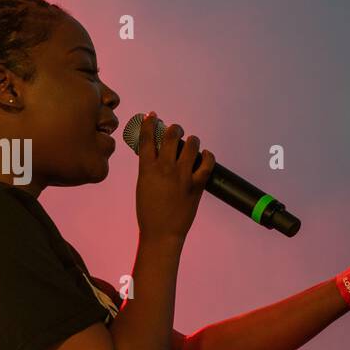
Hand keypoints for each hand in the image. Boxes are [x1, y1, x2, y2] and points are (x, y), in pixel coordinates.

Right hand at [134, 111, 215, 243]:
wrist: (161, 233)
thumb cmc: (148, 211)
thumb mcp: (143, 185)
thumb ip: (149, 168)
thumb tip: (155, 154)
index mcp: (147, 169)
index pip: (148, 138)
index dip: (150, 124)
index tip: (152, 116)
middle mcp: (165, 169)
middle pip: (172, 136)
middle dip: (175, 129)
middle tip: (176, 130)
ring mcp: (182, 176)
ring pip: (191, 145)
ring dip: (192, 140)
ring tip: (191, 142)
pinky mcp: (196, 185)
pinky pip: (207, 163)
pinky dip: (207, 156)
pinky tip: (205, 154)